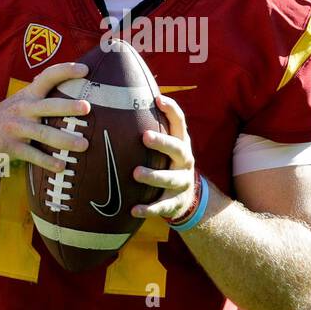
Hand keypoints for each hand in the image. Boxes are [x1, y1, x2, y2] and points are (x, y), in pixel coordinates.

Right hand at [0, 62, 90, 172]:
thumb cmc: (4, 118)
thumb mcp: (19, 102)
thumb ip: (40, 95)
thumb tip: (69, 85)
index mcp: (28, 95)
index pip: (47, 77)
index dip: (65, 70)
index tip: (85, 69)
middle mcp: (23, 109)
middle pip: (48, 106)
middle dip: (68, 106)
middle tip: (87, 108)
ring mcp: (16, 128)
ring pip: (43, 133)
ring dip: (65, 140)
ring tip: (84, 145)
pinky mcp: (11, 147)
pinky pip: (32, 155)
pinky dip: (47, 161)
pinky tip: (61, 166)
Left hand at [132, 94, 197, 219]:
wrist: (186, 198)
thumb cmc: (167, 164)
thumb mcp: (167, 146)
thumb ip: (152, 128)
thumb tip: (124, 99)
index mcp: (181, 143)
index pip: (180, 123)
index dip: (172, 110)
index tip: (158, 99)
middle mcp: (185, 161)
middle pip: (178, 149)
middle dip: (163, 143)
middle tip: (145, 137)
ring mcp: (182, 182)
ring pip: (170, 179)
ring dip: (154, 176)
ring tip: (136, 173)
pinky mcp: (175, 203)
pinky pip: (162, 206)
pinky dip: (148, 209)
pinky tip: (133, 210)